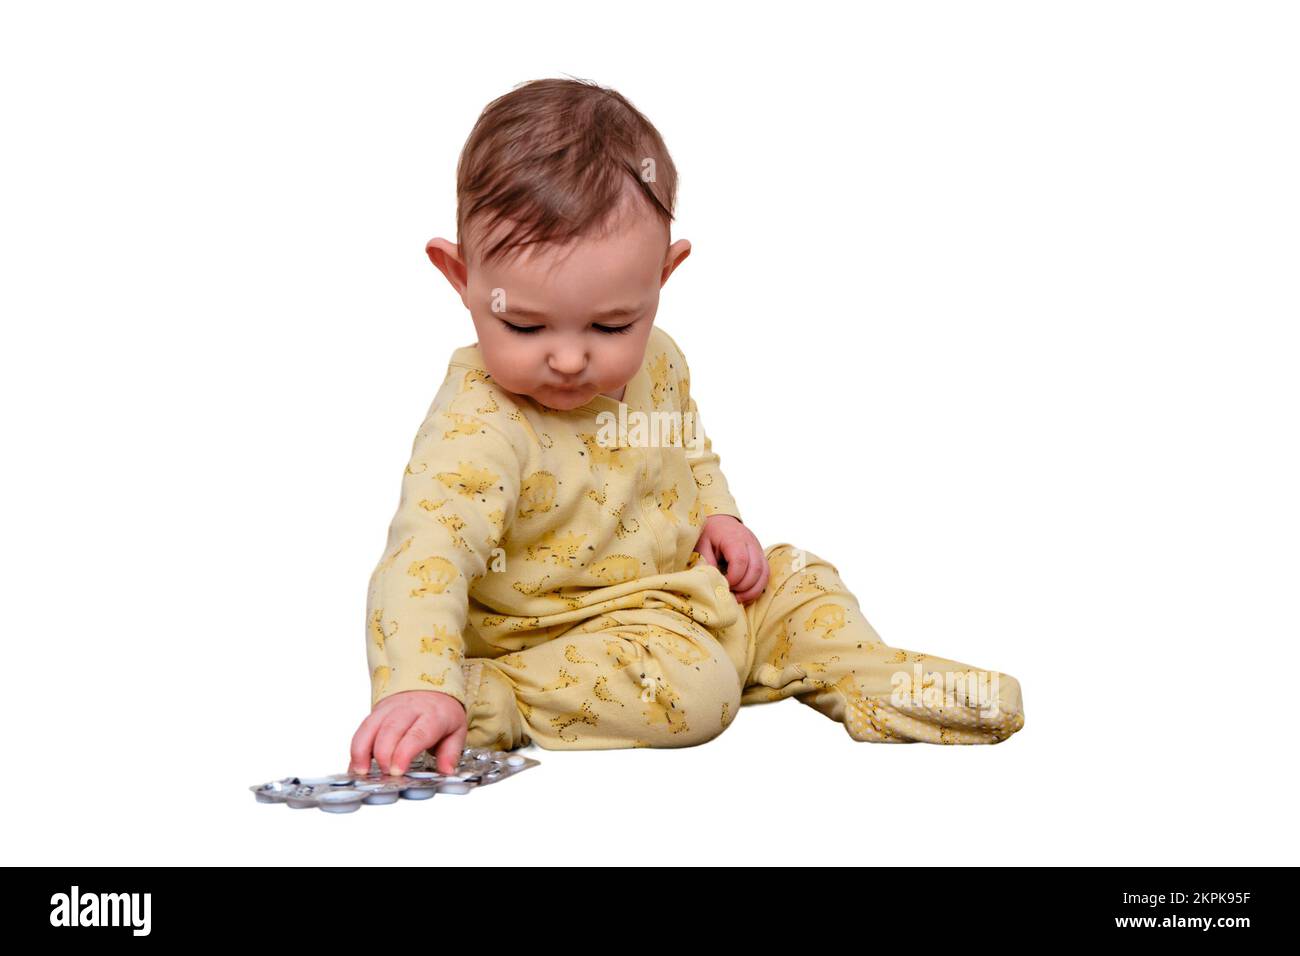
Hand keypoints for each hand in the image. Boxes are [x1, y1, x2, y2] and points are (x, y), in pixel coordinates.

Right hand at [348, 689, 466, 776]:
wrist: (431, 688)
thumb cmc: (442, 713)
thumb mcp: (456, 731)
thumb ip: (450, 753)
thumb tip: (446, 771)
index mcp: (432, 715)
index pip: (417, 733)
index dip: (404, 753)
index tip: (397, 771)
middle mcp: (409, 709)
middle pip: (390, 730)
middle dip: (384, 755)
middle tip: (385, 775)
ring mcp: (390, 709)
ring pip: (371, 727)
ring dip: (363, 751)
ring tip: (362, 772)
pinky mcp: (376, 712)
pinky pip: (362, 729)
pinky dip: (356, 749)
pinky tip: (356, 766)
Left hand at [692, 514, 769, 603]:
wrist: (720, 521)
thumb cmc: (709, 533)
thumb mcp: (702, 546)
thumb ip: (706, 563)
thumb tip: (712, 584)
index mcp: (734, 538)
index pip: (741, 561)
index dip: (733, 578)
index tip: (722, 584)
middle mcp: (750, 543)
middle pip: (756, 569)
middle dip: (743, 587)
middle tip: (729, 594)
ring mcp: (758, 549)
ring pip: (764, 574)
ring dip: (752, 590)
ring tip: (737, 598)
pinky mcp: (760, 557)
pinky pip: (765, 575)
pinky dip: (756, 587)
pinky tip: (744, 594)